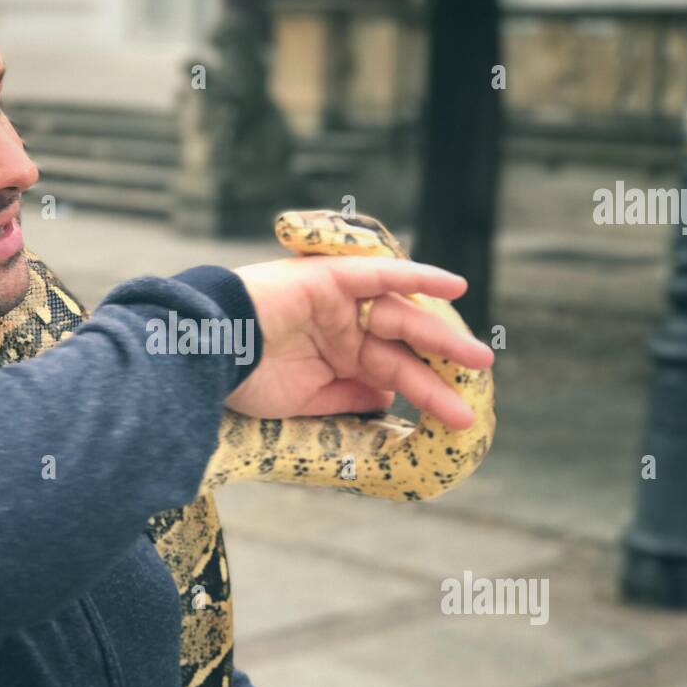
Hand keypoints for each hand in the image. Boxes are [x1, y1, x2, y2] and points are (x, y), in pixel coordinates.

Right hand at [227, 257, 493, 427]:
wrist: (205, 354)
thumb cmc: (244, 381)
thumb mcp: (307, 401)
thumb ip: (351, 395)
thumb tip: (389, 396)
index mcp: (335, 355)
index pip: (391, 369)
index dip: (424, 388)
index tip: (457, 411)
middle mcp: (341, 327)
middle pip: (404, 346)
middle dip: (442, 366)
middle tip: (480, 385)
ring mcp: (337, 302)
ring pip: (400, 316)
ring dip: (441, 335)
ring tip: (478, 360)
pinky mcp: (330, 279)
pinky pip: (380, 274)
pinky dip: (416, 275)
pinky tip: (456, 286)